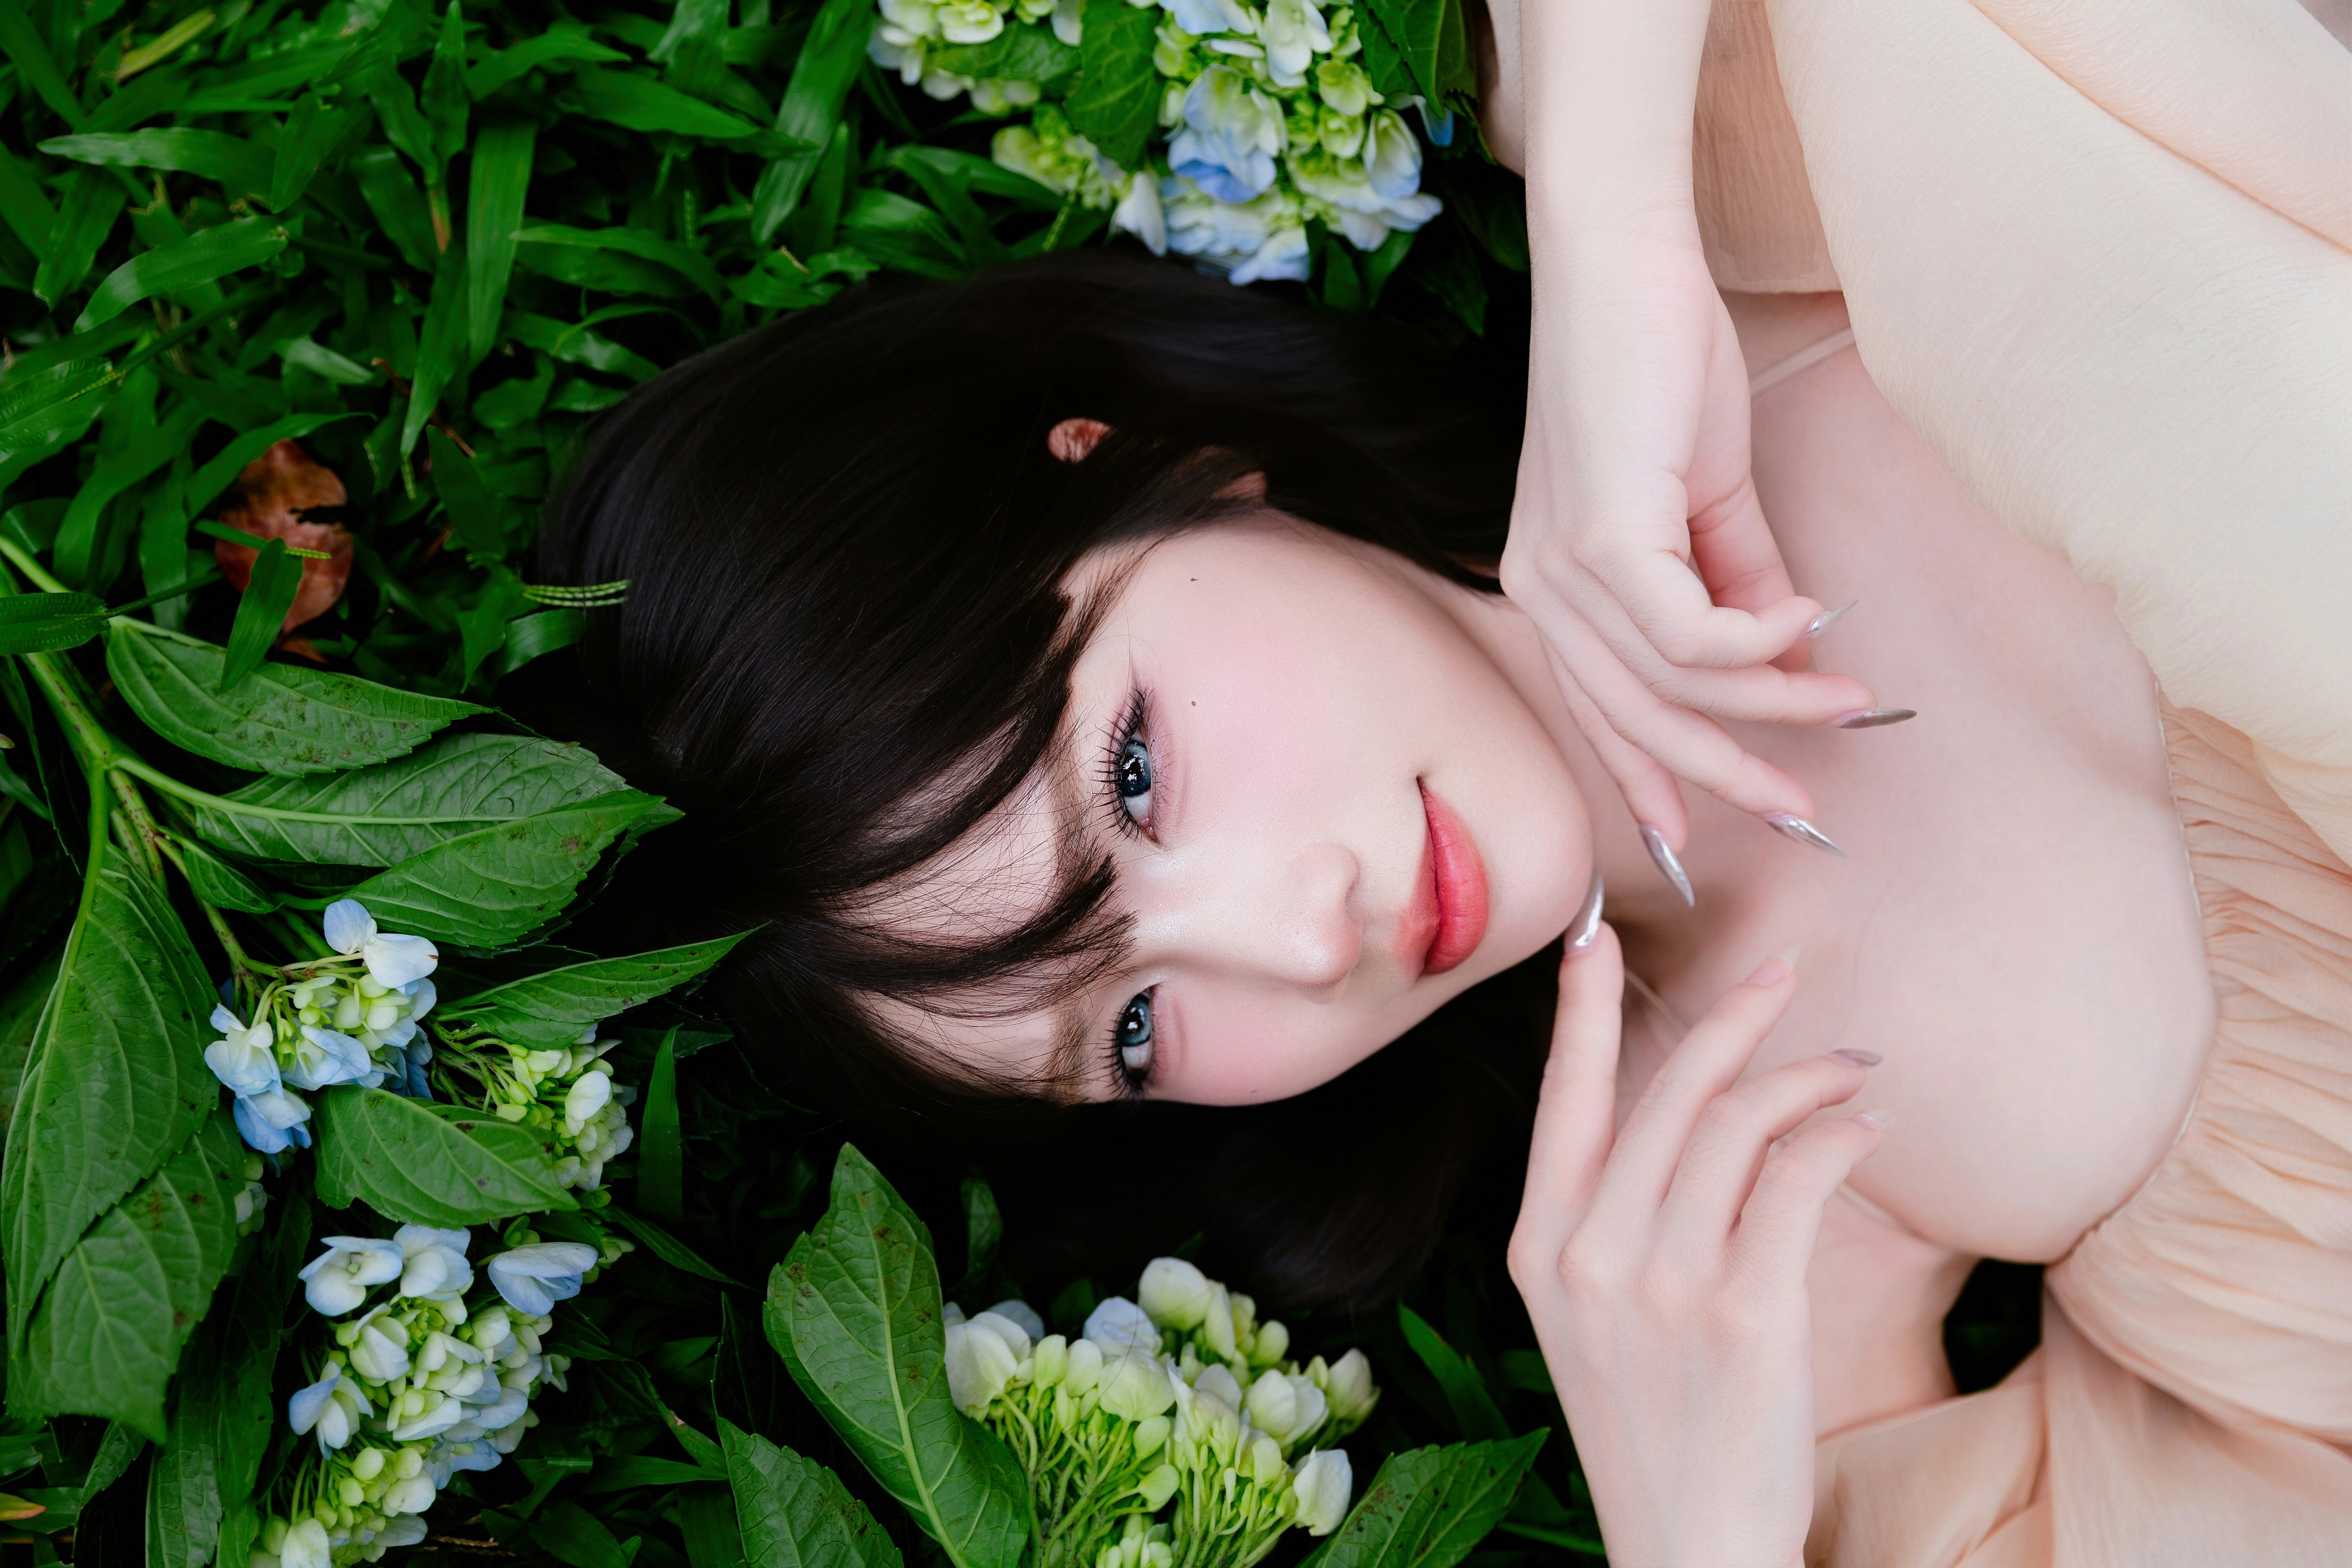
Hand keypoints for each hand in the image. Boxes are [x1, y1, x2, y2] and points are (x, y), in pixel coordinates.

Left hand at [1482, 0, 1881, 855]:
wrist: (1627, 267)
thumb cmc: (1659, 369)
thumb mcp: (1705, 497)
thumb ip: (1740, 581)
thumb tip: (1791, 658)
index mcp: (1552, 589)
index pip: (1601, 714)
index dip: (1654, 779)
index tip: (1704, 834)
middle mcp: (1541, 591)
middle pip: (1637, 722)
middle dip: (1728, 775)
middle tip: (1806, 808)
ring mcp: (1564, 569)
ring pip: (1674, 686)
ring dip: (1774, 704)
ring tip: (1851, 700)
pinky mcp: (1602, 538)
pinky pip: (1688, 635)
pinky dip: (1758, 639)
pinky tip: (1810, 619)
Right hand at [1507, 929, 1885, 1567]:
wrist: (1687, 1543)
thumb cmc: (1653, 1420)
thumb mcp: (1594, 1312)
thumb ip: (1618, 1216)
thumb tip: (1698, 1108)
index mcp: (1539, 1245)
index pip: (1564, 1096)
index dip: (1580, 1007)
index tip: (1593, 933)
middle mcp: (1589, 1252)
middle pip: (1668, 1092)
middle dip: (1732, 1018)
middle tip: (1782, 974)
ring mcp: (1661, 1282)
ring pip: (1740, 1125)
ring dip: (1807, 1078)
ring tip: (1852, 1071)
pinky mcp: (1744, 1313)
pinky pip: (1797, 1180)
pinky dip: (1837, 1137)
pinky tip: (1862, 1129)